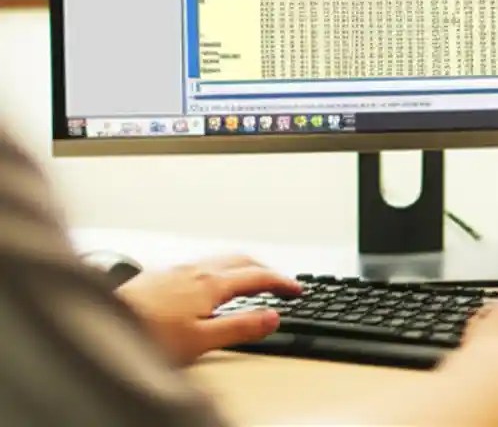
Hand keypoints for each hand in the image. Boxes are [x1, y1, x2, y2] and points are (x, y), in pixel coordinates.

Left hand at [116, 255, 301, 364]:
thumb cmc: (145, 335)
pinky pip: (197, 266)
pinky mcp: (156, 277)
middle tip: (279, 282)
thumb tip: (272, 317)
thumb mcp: (201, 340)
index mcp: (210, 284)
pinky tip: (205, 287)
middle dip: (264, 268)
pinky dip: (216, 272)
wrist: (97, 325)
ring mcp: (173, 271)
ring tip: (248, 281)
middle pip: (239, 260)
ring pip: (217, 260)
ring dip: (240, 267)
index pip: (257, 276)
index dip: (281, 282)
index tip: (297, 289)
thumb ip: (240, 326)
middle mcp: (193, 271)